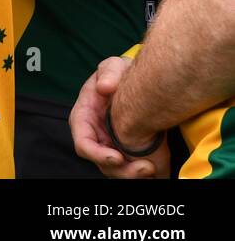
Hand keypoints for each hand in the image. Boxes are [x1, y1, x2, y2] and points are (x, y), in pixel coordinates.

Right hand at [69, 57, 167, 177]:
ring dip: (133, 174)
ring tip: (153, 168)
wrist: (140, 82)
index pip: (83, 143)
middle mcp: (95, 136)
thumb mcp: (113, 66)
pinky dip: (141, 173)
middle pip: (102, 163)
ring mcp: (110, 146)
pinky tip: (157, 168)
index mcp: (84, 118)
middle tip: (147, 168)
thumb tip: (104, 87)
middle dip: (122, 170)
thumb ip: (108, 71)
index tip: (118, 157)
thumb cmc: (121, 74)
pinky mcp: (126, 152)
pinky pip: (130, 168)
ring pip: (117, 171)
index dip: (97, 154)